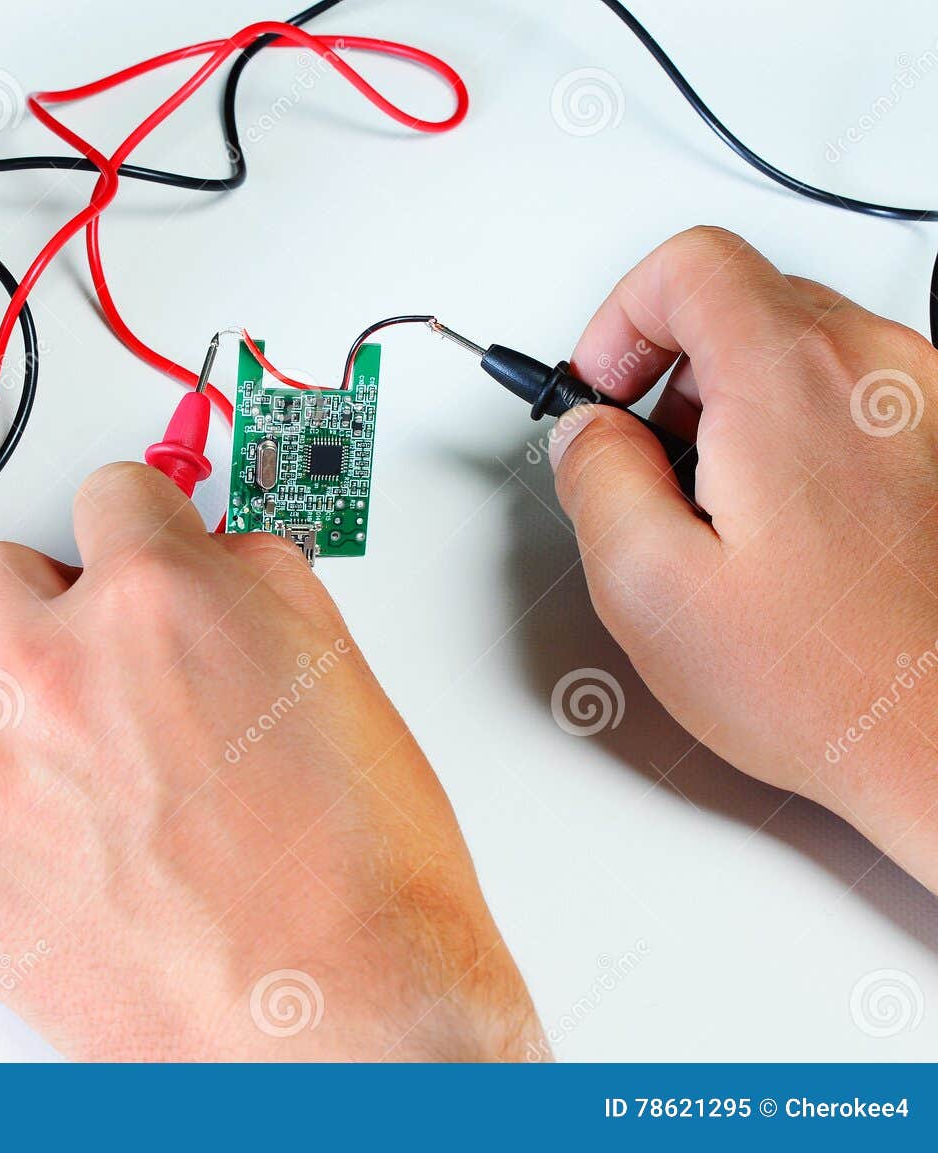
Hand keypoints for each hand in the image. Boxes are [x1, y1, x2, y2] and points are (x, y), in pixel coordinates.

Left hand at [0, 462, 542, 1059]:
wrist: (342, 1024)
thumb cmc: (365, 877)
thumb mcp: (335, 675)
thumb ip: (251, 591)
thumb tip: (212, 563)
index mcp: (157, 599)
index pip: (109, 494)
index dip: (131, 530)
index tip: (127, 556)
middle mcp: (56, 669)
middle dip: (35, 615)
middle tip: (81, 671)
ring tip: (53, 781)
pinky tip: (45, 866)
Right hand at [553, 226, 937, 891]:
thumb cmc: (832, 683)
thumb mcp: (649, 589)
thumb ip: (594, 479)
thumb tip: (587, 435)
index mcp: (791, 383)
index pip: (689, 264)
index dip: (621, 317)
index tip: (603, 390)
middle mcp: (874, 371)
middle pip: (742, 299)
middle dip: (671, 370)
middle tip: (647, 462)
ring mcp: (924, 404)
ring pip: (797, 348)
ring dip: (734, 405)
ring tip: (717, 510)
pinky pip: (849, 397)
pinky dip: (794, 433)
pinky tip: (780, 526)